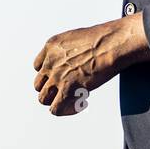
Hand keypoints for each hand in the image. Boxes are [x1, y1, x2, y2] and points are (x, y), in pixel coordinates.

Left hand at [33, 14, 149, 115]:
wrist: (111, 44)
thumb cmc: (104, 39)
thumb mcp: (78, 38)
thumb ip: (70, 50)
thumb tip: (77, 60)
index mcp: (51, 46)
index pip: (38, 66)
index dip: (50, 74)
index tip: (63, 76)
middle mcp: (50, 62)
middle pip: (39, 84)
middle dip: (52, 88)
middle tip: (69, 88)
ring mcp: (56, 77)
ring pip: (43, 99)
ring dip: (58, 100)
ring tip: (75, 97)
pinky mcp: (67, 90)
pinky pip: (56, 109)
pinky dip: (67, 110)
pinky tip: (83, 102)